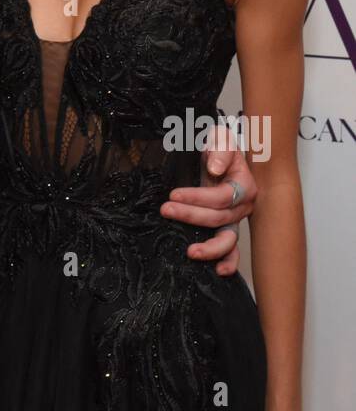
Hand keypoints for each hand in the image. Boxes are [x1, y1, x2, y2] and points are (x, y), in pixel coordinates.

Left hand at [160, 124, 257, 275]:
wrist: (218, 155)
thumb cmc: (219, 148)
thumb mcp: (220, 139)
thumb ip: (220, 149)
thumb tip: (215, 168)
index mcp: (244, 185)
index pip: (222, 196)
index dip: (198, 197)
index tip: (174, 194)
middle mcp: (242, 206)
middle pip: (220, 218)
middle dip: (192, 216)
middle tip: (167, 210)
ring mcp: (234, 220)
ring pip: (227, 239)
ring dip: (210, 248)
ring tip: (190, 251)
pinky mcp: (226, 228)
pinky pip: (231, 250)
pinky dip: (228, 262)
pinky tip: (218, 272)